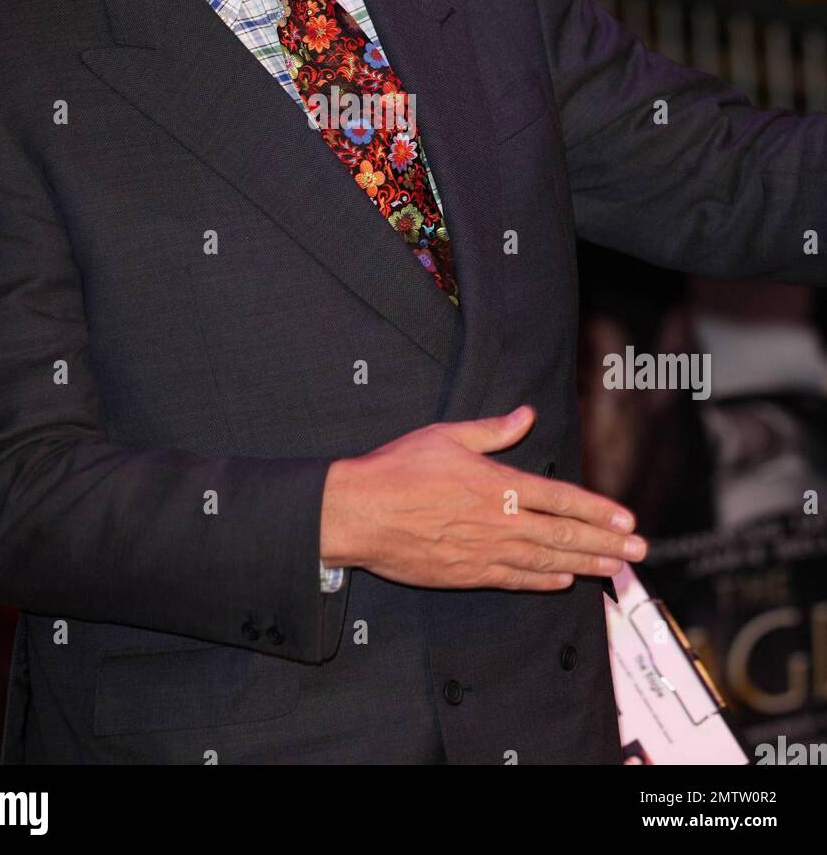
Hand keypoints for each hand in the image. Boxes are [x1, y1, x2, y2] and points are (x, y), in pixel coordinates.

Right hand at [320, 404, 647, 590]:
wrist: (359, 513)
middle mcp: (499, 521)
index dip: (597, 510)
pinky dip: (543, 582)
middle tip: (637, 552)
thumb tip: (525, 415)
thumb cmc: (398, 469)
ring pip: (546, 562)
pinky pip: (515, 580)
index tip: (626, 519)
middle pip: (564, 535)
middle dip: (605, 543)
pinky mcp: (467, 573)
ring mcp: (485, 552)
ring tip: (614, 570)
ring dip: (584, 566)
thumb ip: (492, 430)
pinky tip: (563, 581)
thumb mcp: (446, 436)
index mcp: (498, 484)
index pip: (561, 499)